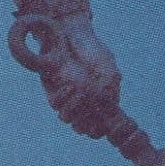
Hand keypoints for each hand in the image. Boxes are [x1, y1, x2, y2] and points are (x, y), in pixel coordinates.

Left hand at [10, 10, 121, 136]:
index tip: (102, 122)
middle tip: (89, 106)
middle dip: (87, 121)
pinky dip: (64, 98)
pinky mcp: (54, 93)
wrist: (69, 36)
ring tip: (79, 91)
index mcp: (101, 102)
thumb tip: (110, 103)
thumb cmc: (91, 49)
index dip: (101, 129)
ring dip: (75, 109)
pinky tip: (68, 86)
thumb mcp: (107, 64)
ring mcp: (68, 100)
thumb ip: (111, 84)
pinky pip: (56, 105)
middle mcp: (84, 105)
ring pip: (68, 119)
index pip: (101, 127)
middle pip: (84, 129)